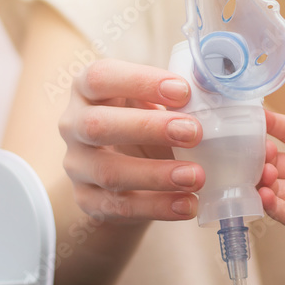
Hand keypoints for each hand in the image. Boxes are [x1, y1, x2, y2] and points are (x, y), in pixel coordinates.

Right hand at [58, 59, 205, 222]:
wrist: (123, 169)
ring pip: (109, 173)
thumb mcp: (151, 101)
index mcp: (87, 89)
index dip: (141, 82)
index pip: (101, 78)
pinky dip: (157, 207)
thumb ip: (174, 96)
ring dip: (157, 175)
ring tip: (197, 177)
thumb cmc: (141, 122)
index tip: (183, 91)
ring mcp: (77, 165)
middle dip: (149, 128)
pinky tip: (186, 204)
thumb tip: (210, 92)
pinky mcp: (87, 200)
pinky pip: (119, 207)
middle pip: (98, 126)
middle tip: (194, 132)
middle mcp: (73, 125)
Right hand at [258, 94, 284, 238]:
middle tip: (256, 150)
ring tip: (263, 173)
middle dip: (260, 156)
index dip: (270, 124)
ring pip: (271, 186)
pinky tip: (263, 194)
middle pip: (272, 161)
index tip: (253, 116)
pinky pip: (282, 211)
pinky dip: (269, 204)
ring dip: (261, 180)